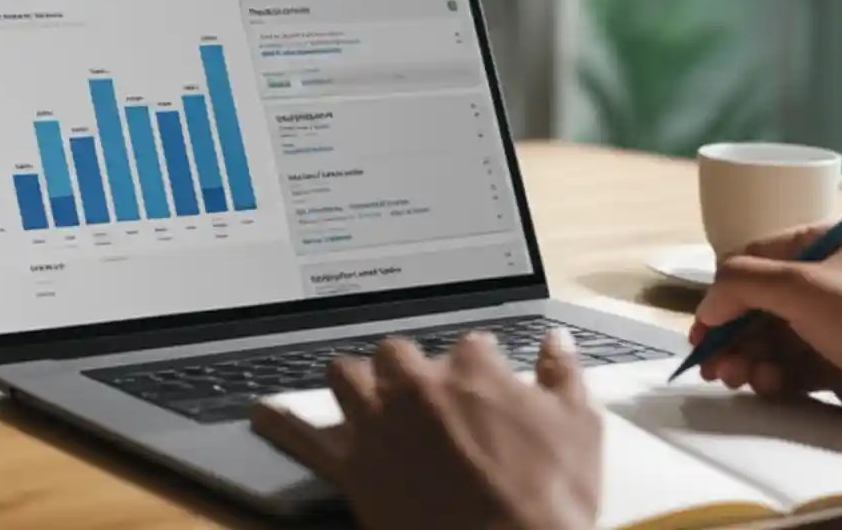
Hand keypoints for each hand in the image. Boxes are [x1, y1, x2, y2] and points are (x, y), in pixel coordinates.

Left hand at [250, 330, 601, 529]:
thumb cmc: (550, 498)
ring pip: (347, 375)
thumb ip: (563, 376)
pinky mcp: (354, 469)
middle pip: (398, 351)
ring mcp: (381, 424)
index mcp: (474, 369)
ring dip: (355, 380)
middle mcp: (419, 386)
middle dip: (409, 365)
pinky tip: (261, 411)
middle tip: (424, 393)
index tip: (485, 381)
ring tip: (362, 390)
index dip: (479, 365)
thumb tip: (556, 343)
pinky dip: (282, 423)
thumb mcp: (579, 428)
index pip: (472, 345)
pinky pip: (305, 440)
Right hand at [691, 226, 841, 445]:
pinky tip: (767, 384)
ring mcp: (827, 325)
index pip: (753, 259)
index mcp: (822, 245)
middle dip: (729, 334)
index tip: (706, 323)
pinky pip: (784, 366)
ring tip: (733, 377)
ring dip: (743, 358)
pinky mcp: (830, 364)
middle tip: (709, 360)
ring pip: (765, 339)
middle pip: (754, 305)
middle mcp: (823, 282)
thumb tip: (707, 306)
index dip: (723, 292)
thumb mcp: (797, 286)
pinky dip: (769, 376)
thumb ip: (739, 284)